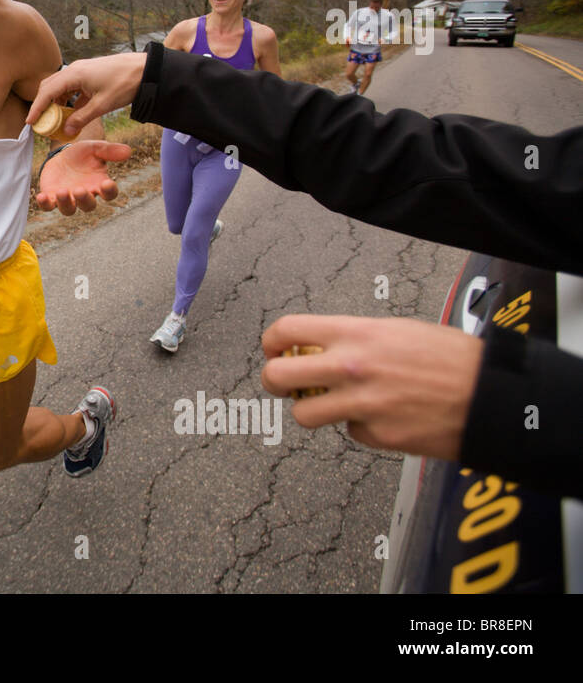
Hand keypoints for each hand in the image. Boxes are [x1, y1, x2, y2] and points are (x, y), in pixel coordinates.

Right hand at [26, 53, 146, 136]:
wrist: (145, 69)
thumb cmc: (125, 84)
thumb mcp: (102, 105)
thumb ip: (82, 118)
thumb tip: (67, 131)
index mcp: (75, 75)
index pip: (48, 92)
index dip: (37, 107)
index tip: (30, 121)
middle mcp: (75, 70)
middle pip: (49, 86)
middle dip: (43, 104)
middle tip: (40, 121)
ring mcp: (81, 70)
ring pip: (60, 86)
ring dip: (55, 101)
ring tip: (55, 119)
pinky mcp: (88, 73)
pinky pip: (71, 86)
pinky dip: (67, 98)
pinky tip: (71, 111)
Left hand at [35, 140, 130, 214]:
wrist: (62, 156)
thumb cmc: (83, 155)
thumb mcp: (95, 148)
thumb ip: (109, 151)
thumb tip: (128, 151)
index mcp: (100, 185)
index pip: (109, 194)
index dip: (109, 191)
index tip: (107, 183)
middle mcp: (85, 196)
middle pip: (88, 206)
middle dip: (84, 200)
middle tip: (81, 190)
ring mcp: (68, 199)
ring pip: (68, 210)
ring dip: (66, 203)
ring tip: (63, 192)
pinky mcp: (52, 198)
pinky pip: (48, 206)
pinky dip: (45, 204)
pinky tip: (41, 196)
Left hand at [261, 315, 482, 460]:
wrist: (493, 396)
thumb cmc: (452, 358)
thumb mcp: (396, 329)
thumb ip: (354, 338)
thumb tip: (321, 347)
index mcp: (355, 334)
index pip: (286, 330)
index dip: (272, 341)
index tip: (274, 349)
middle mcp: (351, 368)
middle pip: (276, 376)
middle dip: (274, 381)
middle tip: (283, 383)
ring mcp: (361, 405)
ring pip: (303, 415)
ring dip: (313, 411)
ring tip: (333, 404)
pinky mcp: (377, 436)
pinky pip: (351, 432)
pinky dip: (362, 427)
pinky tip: (386, 416)